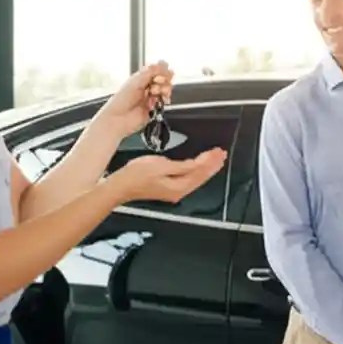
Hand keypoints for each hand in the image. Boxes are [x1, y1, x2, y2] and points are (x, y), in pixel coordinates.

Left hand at [99, 61, 173, 135]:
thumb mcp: (136, 81)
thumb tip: (163, 63)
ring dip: (165, 89)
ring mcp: (150, 97)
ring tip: (157, 92)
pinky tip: (161, 99)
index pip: (156, 70)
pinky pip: (164, 101)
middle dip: (164, 79)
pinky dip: (165, 99)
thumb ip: (150, 72)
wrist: (119, 118)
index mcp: (140, 79)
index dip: (161, 70)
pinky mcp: (154, 108)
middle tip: (159, 82)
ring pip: (165, 90)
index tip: (164, 71)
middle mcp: (146, 87)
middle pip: (162, 79)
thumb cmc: (122, 100)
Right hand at [110, 149, 225, 203]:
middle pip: (201, 177)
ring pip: (196, 178)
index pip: (200, 172)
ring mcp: (174, 191)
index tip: (217, 151)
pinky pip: (189, 179)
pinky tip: (198, 167)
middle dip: (212, 165)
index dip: (210, 161)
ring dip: (206, 168)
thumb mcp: (161, 165)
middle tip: (221, 154)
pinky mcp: (169, 188)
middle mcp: (179, 191)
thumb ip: (182, 166)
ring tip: (215, 160)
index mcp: (179, 186)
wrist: (121, 185)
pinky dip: (197, 171)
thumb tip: (198, 164)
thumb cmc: (136, 176)